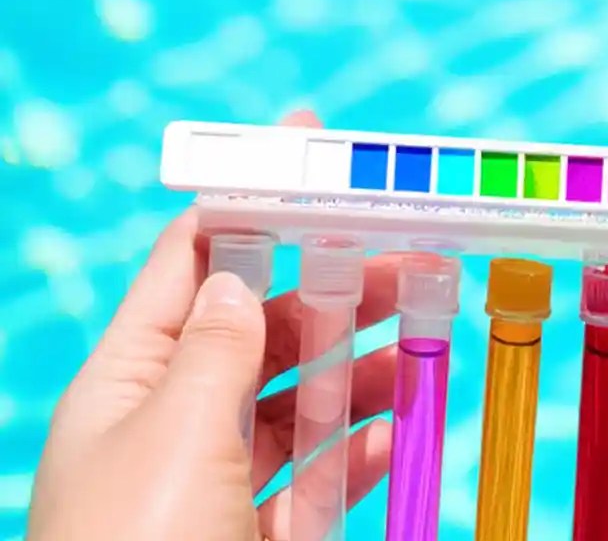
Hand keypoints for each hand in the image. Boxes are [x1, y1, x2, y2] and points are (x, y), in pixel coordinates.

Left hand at [27, 111, 401, 540]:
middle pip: (263, 332)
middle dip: (336, 294)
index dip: (249, 208)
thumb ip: (218, 352)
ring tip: (424, 343)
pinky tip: (401, 431)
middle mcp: (173, 424)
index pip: (188, 268)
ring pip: (301, 404)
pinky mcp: (260, 537)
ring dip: (361, 372)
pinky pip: (318, 480)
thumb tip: (241, 284)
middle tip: (413, 262)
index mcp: (129, 383)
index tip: (311, 159)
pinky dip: (361, 453)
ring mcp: (219, 484)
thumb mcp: (174, 436)